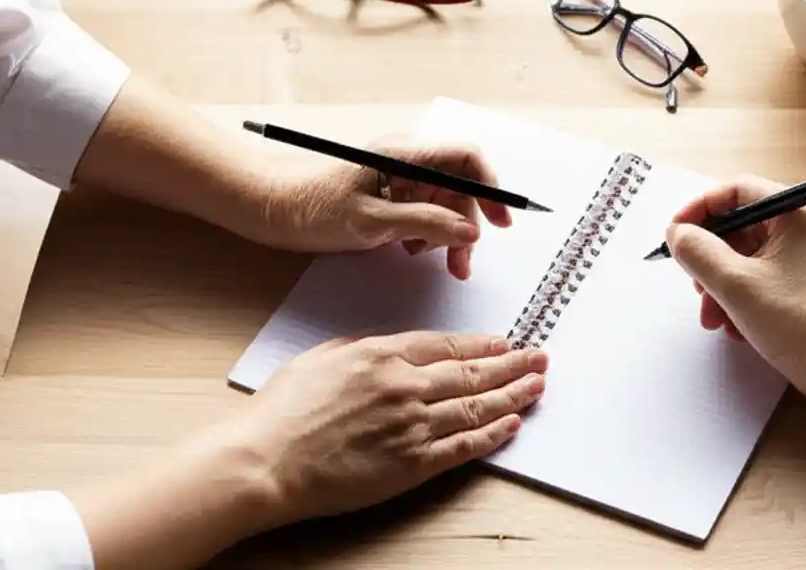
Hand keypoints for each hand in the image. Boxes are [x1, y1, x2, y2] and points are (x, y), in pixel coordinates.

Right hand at [236, 331, 547, 527]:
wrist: (265, 462)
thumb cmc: (282, 413)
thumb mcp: (321, 359)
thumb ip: (362, 349)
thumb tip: (387, 348)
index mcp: (381, 356)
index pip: (445, 346)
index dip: (480, 344)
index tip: (504, 341)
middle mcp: (404, 386)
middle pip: (470, 372)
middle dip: (511, 364)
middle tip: (540, 358)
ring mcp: (411, 425)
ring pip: (475, 406)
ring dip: (512, 395)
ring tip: (537, 385)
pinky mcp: (412, 464)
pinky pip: (463, 445)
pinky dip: (492, 434)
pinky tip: (513, 424)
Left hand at [257, 142, 512, 278]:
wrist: (268, 208)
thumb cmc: (311, 208)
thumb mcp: (372, 222)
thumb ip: (426, 223)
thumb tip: (470, 230)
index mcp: (404, 153)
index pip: (466, 157)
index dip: (491, 186)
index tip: (501, 221)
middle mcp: (406, 160)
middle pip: (459, 186)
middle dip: (467, 224)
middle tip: (462, 263)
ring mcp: (397, 176)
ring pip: (443, 202)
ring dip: (448, 233)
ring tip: (440, 263)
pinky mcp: (388, 193)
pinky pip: (423, 210)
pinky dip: (426, 233)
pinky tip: (411, 250)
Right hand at [664, 177, 805, 394]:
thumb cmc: (799, 324)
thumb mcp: (735, 284)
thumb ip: (698, 251)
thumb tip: (677, 233)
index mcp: (798, 212)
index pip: (737, 190)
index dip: (699, 209)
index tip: (675, 235)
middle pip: (739, 226)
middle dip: (709, 260)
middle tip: (696, 287)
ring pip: (744, 255)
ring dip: (720, 285)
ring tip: (714, 318)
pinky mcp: (804, 279)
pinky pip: (759, 275)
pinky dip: (739, 297)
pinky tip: (735, 326)